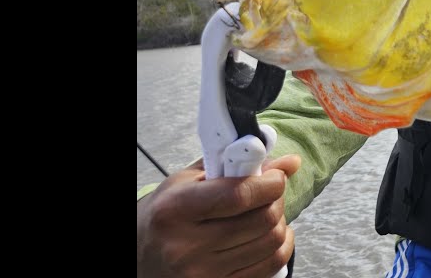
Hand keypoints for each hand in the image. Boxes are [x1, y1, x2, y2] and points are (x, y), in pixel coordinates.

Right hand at [137, 154, 300, 277]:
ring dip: (279, 222)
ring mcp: (202, 273)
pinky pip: (270, 266)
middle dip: (276, 199)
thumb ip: (235, 165)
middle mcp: (186, 246)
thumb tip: (290, 162)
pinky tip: (269, 235)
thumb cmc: (166, 214)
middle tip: (271, 192)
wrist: (140, 257)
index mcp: (175, 210)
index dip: (269, 183)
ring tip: (266, 212)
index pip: (239, 195)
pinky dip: (280, 246)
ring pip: (271, 242)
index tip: (276, 176)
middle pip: (261, 219)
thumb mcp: (187, 182)